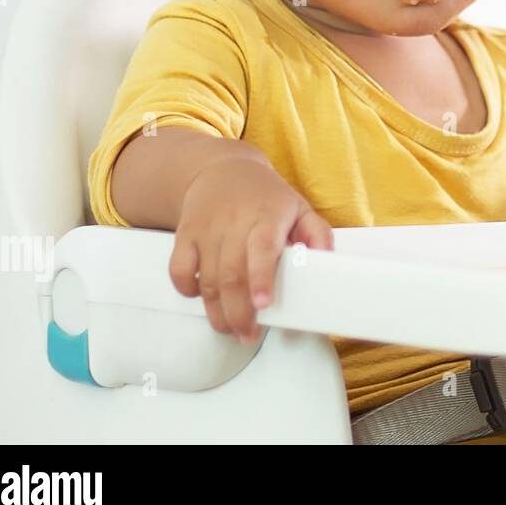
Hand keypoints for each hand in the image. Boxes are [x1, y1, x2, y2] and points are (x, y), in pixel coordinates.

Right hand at [169, 156, 333, 343]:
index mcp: (267, 216)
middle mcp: (234, 222)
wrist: (222, 169)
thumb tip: (326, 260)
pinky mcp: (184, 234)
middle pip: (232, 274)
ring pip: (207, 279)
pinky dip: (187, 290)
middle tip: (247, 335)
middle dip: (238, 312)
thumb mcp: (300, 208)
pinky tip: (203, 300)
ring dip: (216, 311)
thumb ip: (318, 234)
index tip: (263, 304)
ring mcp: (206, 229)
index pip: (262, 248)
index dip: (261, 278)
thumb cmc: (266, 197)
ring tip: (230, 329)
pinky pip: (178, 269)